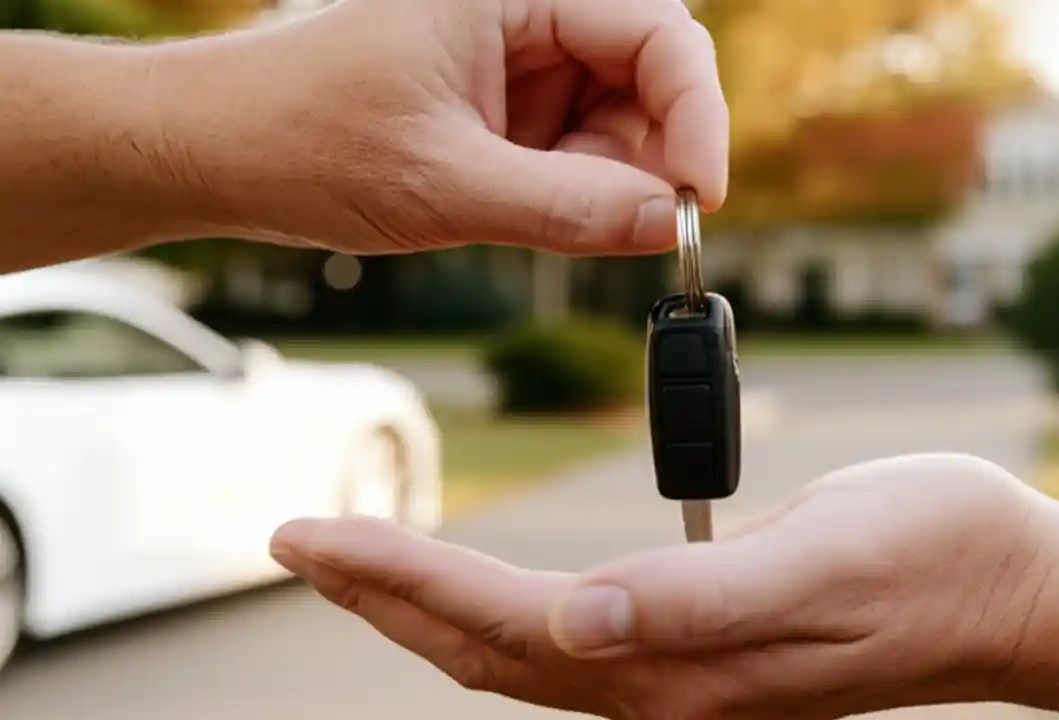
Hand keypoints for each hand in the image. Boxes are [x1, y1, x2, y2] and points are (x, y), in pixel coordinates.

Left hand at [153, 0, 728, 255]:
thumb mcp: (443, 184)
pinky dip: (578, 189)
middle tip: (641, 222)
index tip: (699, 196)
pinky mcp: (503, 107)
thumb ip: (567, 206)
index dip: (695, 112)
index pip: (655, 30)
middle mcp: (524, 14)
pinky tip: (527, 209)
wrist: (213, 153)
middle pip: (649, 72)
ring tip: (542, 212)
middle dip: (655, 151)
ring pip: (619, 116)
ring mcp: (516, 61)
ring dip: (613, 177)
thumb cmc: (301, 138)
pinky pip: (578, 145)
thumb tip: (671, 223)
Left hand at [270, 455, 1058, 718]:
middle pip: (486, 651)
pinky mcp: (703, 654)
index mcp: (680, 664)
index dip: (398, 580)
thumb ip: (697, 599)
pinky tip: (478, 596)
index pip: (502, 621)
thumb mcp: (824, 561)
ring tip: (360, 564)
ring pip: (517, 657)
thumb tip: (577, 624)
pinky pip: (567, 650)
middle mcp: (665, 688)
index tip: (314, 533)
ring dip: (425, 610)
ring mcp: (683, 680)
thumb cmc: (934, 555)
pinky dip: (495, 616)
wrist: (1012, 592)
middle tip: (299, 539)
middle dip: (383, 598)